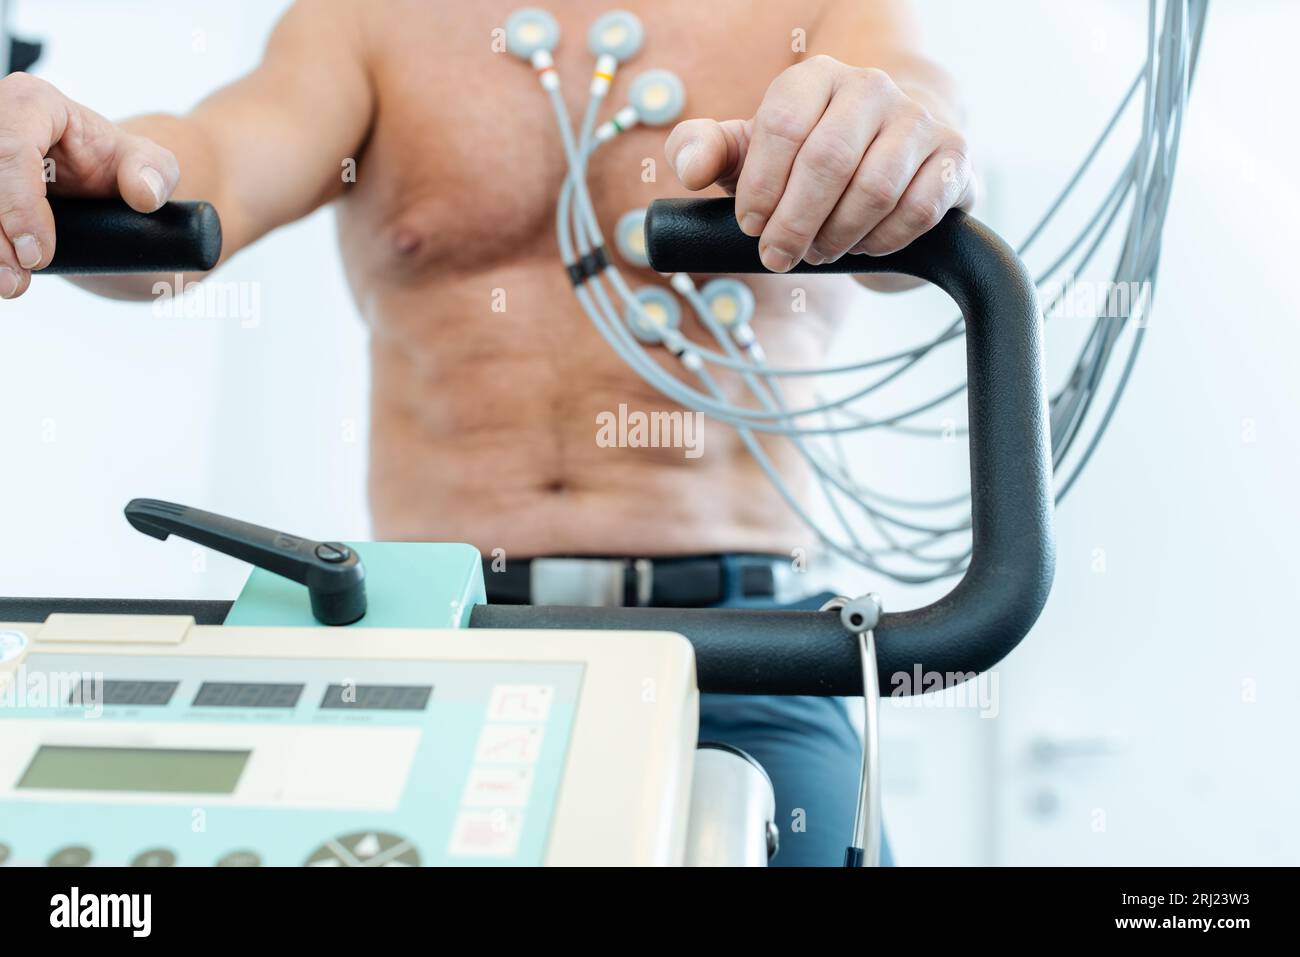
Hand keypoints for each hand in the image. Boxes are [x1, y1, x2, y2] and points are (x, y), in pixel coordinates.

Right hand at [0, 72, 178, 298]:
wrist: (97, 182)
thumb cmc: (119, 165)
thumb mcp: (152, 165)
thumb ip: (155, 173)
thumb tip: (143, 194)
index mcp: (34, 103)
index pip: (12, 148)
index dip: (19, 203)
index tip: (39, 253)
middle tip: (18, 280)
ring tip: (11, 284)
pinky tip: (0, 275)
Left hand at [665, 55, 974, 279]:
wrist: (892, 151)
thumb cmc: (808, 155)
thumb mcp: (752, 151)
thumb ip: (708, 151)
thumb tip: (687, 168)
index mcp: (815, 77)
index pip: (781, 125)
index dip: (760, 186)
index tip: (750, 225)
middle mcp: (870, 87)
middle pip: (827, 161)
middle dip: (794, 223)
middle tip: (778, 257)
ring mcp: (918, 120)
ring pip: (874, 190)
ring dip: (837, 236)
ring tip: (820, 250)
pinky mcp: (953, 157)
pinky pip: (916, 211)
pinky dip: (883, 241)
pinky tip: (863, 244)